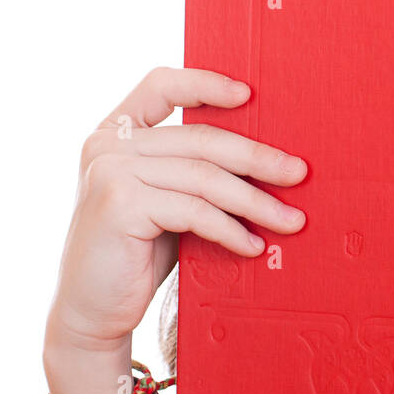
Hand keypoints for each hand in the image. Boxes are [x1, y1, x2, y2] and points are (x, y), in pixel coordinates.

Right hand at [47, 65, 309, 352]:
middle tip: (299, 174)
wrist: (94, 310)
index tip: (251, 94)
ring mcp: (109, 171)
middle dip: (258, 158)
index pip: (161, 84)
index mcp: (116, 131)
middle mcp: (107, 144)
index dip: (206, 83)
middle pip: (201, 139)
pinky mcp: (118, 204)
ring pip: (204, 177)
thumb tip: (272, 157)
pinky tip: (252, 245)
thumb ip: (194, 169)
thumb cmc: (140, 251)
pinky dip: (231, 229)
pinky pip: (194, 210)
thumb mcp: (167, 198)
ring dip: (255, 201)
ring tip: (290, 220)